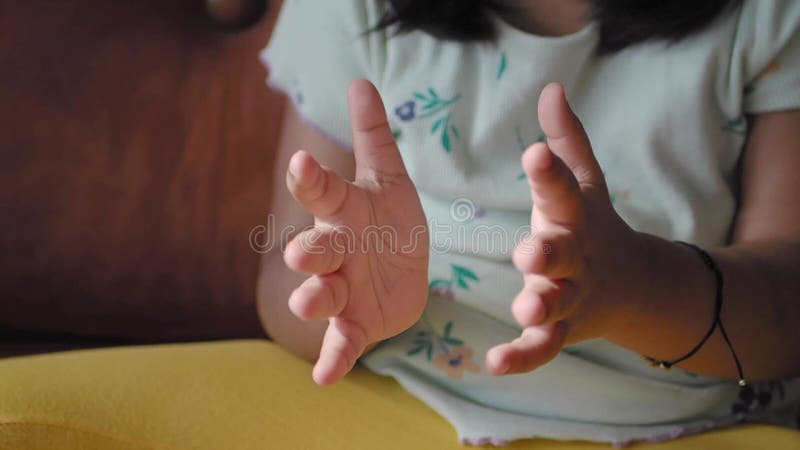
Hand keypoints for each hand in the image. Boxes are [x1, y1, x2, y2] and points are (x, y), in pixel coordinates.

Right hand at [283, 80, 428, 384]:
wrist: (405, 268)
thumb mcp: (389, 178)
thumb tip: (361, 82)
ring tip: (316, 300)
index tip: (305, 162)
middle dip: (307, 252)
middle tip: (309, 252)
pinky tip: (325, 377)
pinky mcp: (355, 324)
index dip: (311, 179)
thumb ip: (374, 137)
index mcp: (342, 212)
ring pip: (317, 295)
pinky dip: (332, 359)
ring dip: (312, 298)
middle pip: (310, 250)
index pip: (321, 192)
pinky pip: (340, 343)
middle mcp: (333, 251)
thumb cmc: (390, 220)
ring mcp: (341, 290)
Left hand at [486, 83, 646, 374]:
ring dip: (541, 309)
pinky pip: (542, 348)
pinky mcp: (561, 331)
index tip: (534, 155)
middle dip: (548, 255)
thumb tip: (551, 88)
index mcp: (575, 216)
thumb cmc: (594, 224)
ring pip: (556, 305)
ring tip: (525, 311)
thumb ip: (567, 141)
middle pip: (562, 255)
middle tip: (530, 254)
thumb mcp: (586, 182)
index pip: (564, 190)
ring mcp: (570, 298)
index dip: (551, 173)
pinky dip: (521, 358)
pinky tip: (494, 364)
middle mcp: (575, 257)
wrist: (633, 286)